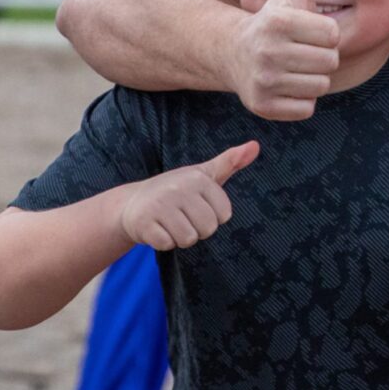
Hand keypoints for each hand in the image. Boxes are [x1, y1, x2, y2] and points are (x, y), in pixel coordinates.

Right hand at [118, 140, 259, 251]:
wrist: (133, 203)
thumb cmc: (176, 191)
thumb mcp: (203, 174)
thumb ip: (230, 162)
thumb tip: (255, 145)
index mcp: (198, 178)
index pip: (224, 215)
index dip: (211, 216)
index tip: (196, 206)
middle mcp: (179, 188)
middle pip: (208, 228)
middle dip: (197, 229)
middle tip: (181, 216)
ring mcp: (160, 205)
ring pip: (189, 238)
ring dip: (180, 237)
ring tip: (170, 222)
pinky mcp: (144, 222)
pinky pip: (168, 244)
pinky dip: (163, 242)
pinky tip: (157, 228)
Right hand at [228, 0, 339, 120]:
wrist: (233, 54)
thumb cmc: (273, 21)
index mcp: (280, 22)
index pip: (332, 35)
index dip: (324, 33)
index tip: (306, 31)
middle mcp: (269, 52)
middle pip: (329, 62)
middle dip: (320, 56)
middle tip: (300, 50)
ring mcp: (265, 81)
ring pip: (320, 86)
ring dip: (312, 77)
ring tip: (293, 66)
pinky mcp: (263, 106)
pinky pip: (306, 108)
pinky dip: (301, 99)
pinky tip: (286, 84)